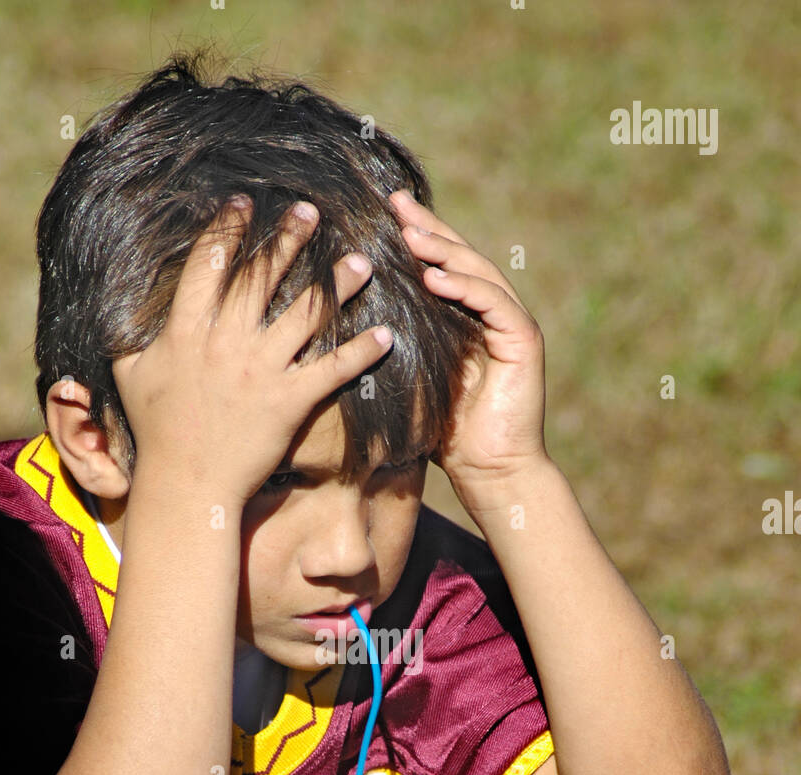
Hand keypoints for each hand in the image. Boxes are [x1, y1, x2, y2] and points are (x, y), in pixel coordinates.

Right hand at [113, 198, 392, 506]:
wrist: (188, 484)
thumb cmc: (157, 431)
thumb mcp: (130, 375)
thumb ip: (129, 339)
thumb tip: (120, 313)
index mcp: (186, 330)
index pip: (208, 265)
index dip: (228, 230)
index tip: (245, 204)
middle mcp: (226, 342)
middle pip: (262, 278)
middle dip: (289, 239)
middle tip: (312, 211)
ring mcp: (260, 371)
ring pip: (305, 315)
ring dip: (337, 285)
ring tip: (361, 261)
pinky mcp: (289, 402)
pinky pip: (331, 370)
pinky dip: (360, 352)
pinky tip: (385, 335)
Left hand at [389, 189, 548, 501]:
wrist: (490, 472)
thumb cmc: (447, 436)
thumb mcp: (412, 379)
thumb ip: (397, 345)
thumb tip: (349, 321)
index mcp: (467, 320)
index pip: (441, 267)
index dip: (415, 238)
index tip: (382, 213)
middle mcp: (493, 314)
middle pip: (460, 258)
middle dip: (427, 228)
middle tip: (396, 202)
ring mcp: (512, 324)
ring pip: (477, 273)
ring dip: (443, 251)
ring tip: (411, 234)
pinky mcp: (525, 341)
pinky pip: (493, 303)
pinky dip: (465, 288)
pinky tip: (436, 277)